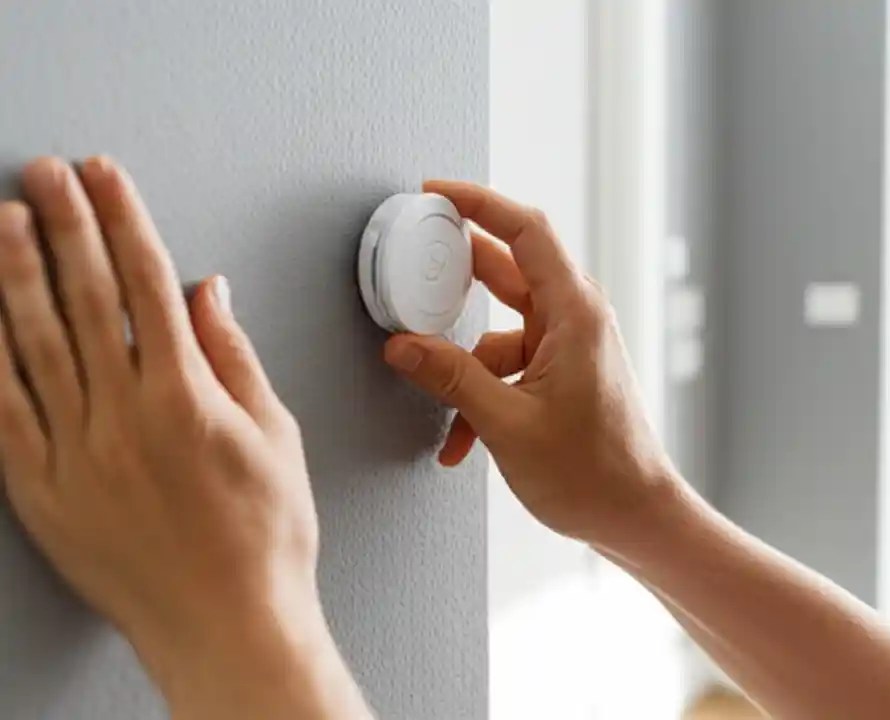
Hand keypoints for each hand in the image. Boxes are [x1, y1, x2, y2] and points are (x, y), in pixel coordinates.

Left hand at [0, 157, 364, 717]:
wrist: (226, 625)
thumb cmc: (264, 537)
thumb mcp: (274, 436)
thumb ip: (233, 358)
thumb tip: (206, 294)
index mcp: (186, 399)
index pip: (146, 284)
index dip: (124, 221)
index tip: (106, 176)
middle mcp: (122, 418)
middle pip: (84, 299)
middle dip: (63, 225)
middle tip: (45, 173)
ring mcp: (74, 455)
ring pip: (32, 344)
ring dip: (14, 274)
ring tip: (3, 220)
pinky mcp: (41, 492)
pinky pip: (2, 411)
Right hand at [384, 181, 680, 548]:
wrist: (636, 517)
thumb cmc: (594, 473)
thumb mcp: (508, 424)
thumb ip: (452, 379)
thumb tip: (403, 346)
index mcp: (574, 313)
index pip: (525, 230)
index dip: (478, 202)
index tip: (434, 194)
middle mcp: (575, 320)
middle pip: (507, 271)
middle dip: (455, 272)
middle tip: (411, 259)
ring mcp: (570, 348)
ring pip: (499, 330)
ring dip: (463, 365)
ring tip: (432, 396)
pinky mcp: (562, 376)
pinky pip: (508, 367)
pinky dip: (480, 396)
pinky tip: (459, 442)